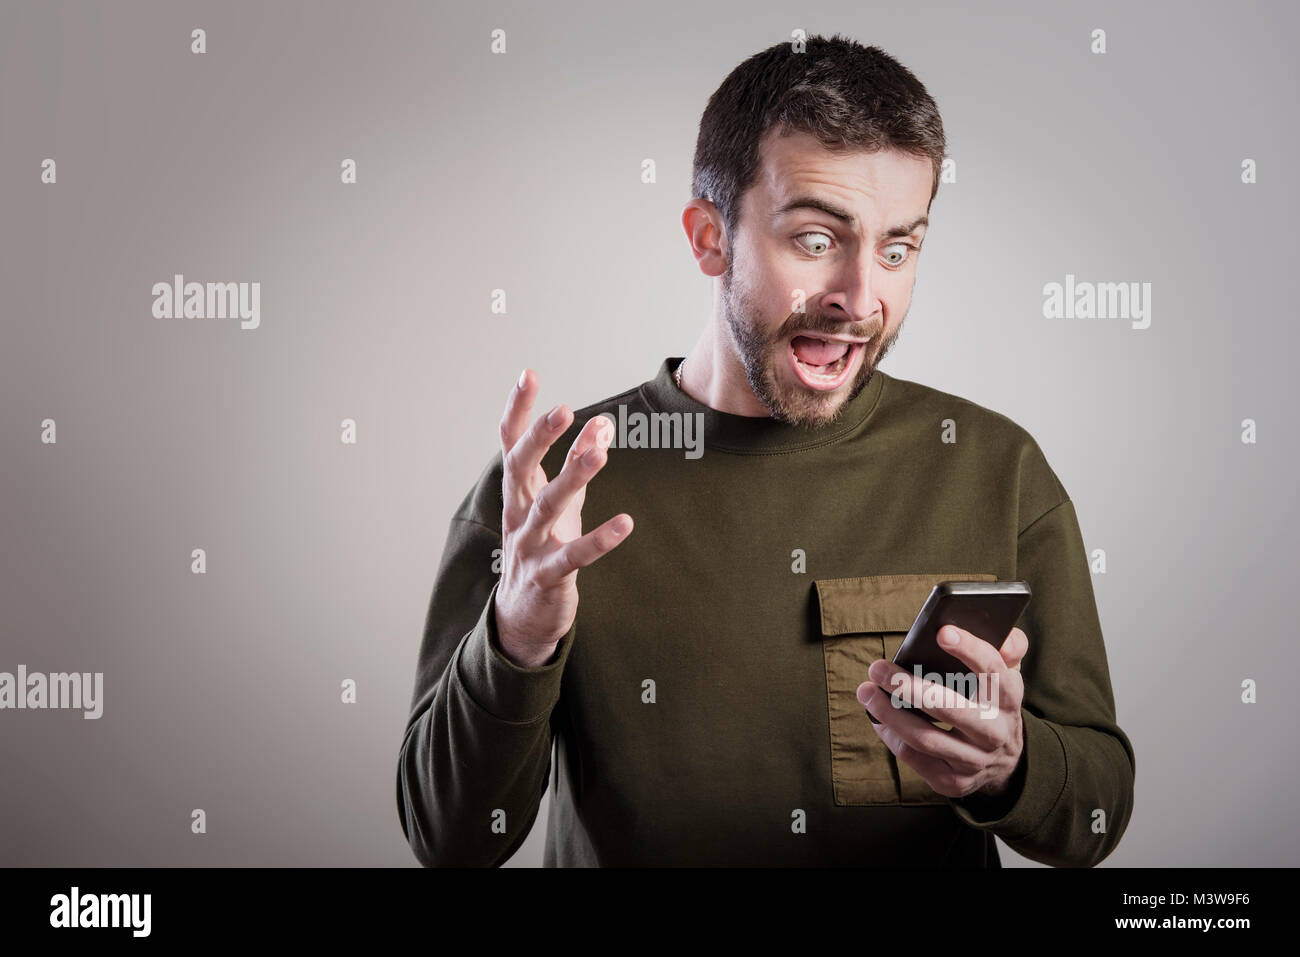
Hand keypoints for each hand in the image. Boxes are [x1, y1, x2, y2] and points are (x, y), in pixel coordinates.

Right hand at [493, 369, 633, 667]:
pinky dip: (600, 539)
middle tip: (563, 410)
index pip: (511, 443)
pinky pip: (575, 556)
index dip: (517, 409)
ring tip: (599, 455)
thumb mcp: (561, 503)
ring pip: (547, 508)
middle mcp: (517, 515)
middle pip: (521, 469)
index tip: (528, 375)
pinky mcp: (549, 576)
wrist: (522, 615)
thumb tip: (603, 423)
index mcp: (518, 492)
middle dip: (540, 438)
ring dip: (573, 478)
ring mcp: (530, 546)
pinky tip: (625, 523)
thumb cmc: (543, 548)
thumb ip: (579, 461)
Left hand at [855, 625, 1028, 799]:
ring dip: (889, 714)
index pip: (992, 670)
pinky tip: (877, 718)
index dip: (969, 649)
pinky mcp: (955, 782)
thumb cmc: (992, 701)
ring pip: (926, 738)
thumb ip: (1005, 644)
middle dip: (907, 686)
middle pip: (949, 708)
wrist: (1005, 761)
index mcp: (1007, 697)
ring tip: (866, 692)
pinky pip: (915, 760)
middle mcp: (995, 731)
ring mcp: (975, 760)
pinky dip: (891, 737)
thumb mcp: (1005, 673)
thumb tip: (970, 627)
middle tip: (877, 668)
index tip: (941, 632)